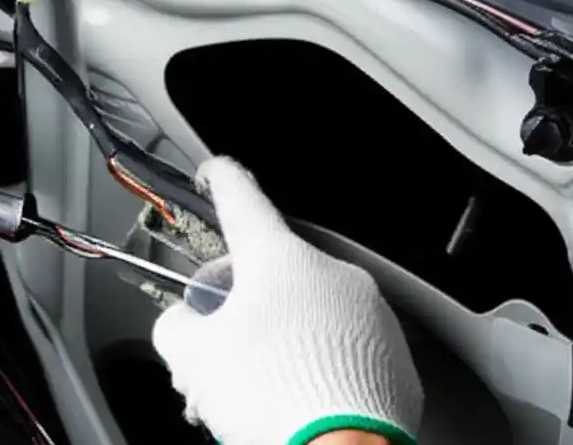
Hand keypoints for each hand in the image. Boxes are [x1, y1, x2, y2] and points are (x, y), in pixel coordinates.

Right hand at [153, 157, 423, 444]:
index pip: (242, 199)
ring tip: (260, 386)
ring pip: (310, 311)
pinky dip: (320, 362)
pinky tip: (301, 397)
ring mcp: (370, 312)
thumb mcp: (193, 358)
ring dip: (281, 336)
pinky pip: (346, 345)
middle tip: (217, 345)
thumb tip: (185, 325)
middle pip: (272, 272)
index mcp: (279, 260)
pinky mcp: (394, 353)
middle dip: (241, 303)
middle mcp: (331, 274)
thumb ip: (179, 325)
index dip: (220, 180)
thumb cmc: (272, 400)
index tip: (215, 172)